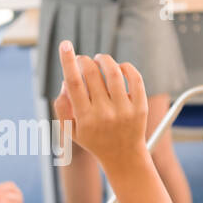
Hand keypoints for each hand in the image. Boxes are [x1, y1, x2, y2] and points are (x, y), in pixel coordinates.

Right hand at [53, 41, 147, 169]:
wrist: (123, 157)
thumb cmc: (93, 139)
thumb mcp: (70, 129)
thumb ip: (62, 106)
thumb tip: (66, 81)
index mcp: (85, 118)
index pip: (74, 84)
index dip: (68, 62)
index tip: (65, 45)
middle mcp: (104, 113)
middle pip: (93, 74)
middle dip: (85, 61)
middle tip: (84, 61)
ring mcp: (124, 110)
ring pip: (114, 72)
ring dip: (104, 60)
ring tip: (100, 60)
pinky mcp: (140, 107)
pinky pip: (135, 78)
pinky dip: (126, 67)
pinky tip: (119, 68)